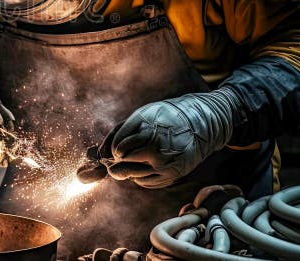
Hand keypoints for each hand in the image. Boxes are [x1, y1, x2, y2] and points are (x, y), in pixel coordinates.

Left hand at [102, 89, 238, 188]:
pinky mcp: (172, 174)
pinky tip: (146, 168)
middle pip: (123, 162)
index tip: (117, 149)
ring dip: (127, 171)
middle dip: (116, 162)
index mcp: (146, 127)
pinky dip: (140, 177)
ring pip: (132, 175)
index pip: (118, 145)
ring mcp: (164, 162)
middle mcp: (155, 146)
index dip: (113, 149)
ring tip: (132, 163)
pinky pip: (146, 182)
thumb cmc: (165, 118)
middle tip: (120, 159)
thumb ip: (120, 132)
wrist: (200, 124)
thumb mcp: (142, 116)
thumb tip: (99, 154)